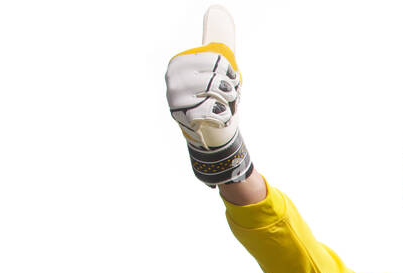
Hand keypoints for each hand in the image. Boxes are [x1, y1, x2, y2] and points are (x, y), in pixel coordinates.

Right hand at [165, 6, 253, 186]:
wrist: (208, 131)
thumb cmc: (213, 98)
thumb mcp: (213, 70)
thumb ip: (217, 45)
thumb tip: (218, 11)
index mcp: (178, 63)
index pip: (215, 60)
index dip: (229, 72)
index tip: (229, 79)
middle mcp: (173, 78)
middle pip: (217, 77)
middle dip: (230, 89)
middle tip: (227, 95)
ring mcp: (176, 98)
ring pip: (216, 93)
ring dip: (228, 102)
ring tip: (224, 105)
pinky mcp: (183, 117)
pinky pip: (213, 111)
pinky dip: (223, 116)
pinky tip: (219, 116)